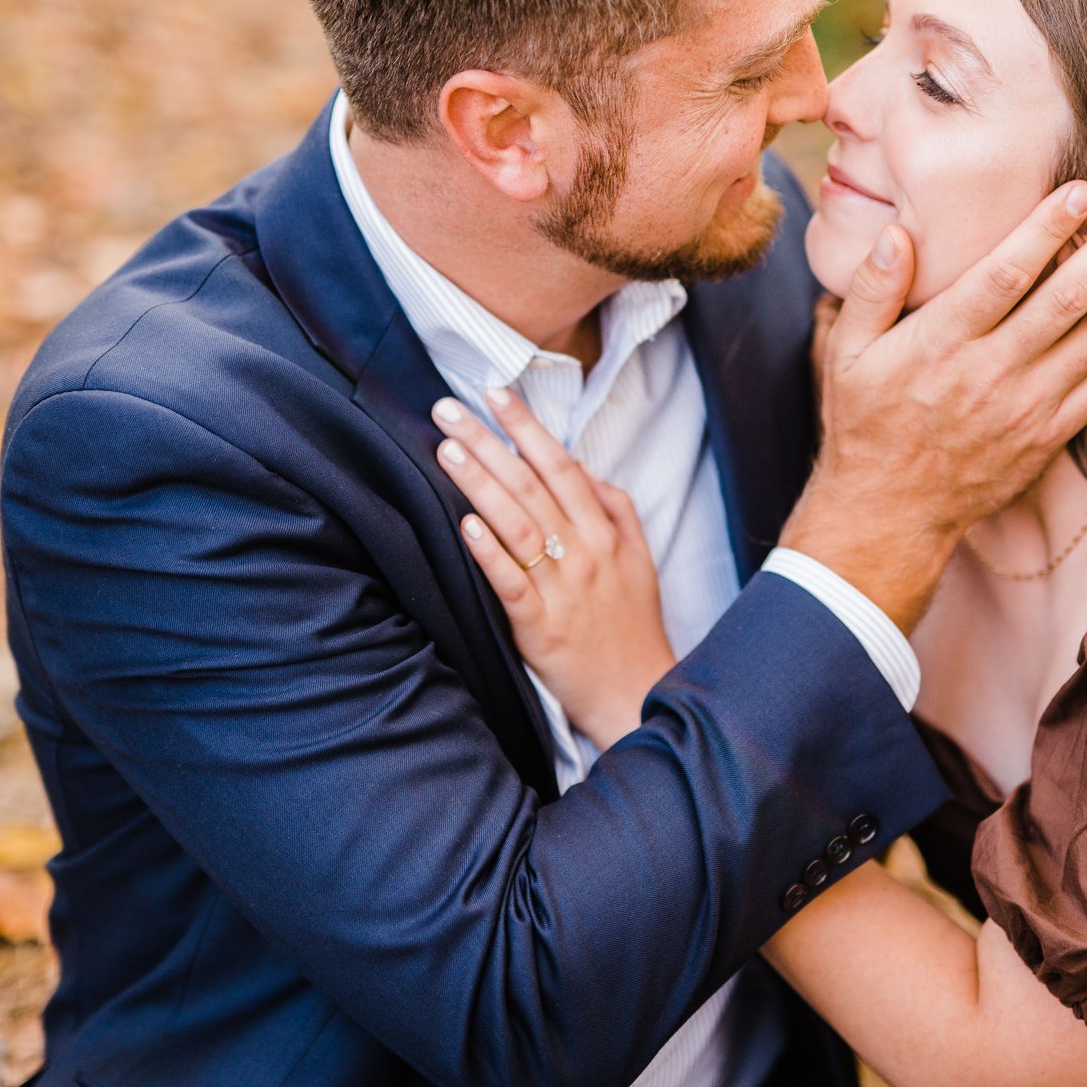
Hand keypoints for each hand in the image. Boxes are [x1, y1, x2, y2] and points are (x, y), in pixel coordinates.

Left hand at [432, 389, 673, 745]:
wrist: (639, 694)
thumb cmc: (633, 625)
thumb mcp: (638, 558)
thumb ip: (614, 508)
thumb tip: (581, 467)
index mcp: (603, 532)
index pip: (560, 465)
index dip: (526, 426)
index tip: (494, 392)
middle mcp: (583, 553)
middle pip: (530, 485)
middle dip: (488, 442)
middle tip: (448, 408)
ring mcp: (562, 589)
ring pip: (517, 525)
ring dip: (480, 484)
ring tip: (446, 451)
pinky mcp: (541, 626)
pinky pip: (511, 583)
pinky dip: (489, 553)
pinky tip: (465, 525)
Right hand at [783, 181, 1086, 629]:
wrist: (890, 512)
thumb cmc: (866, 422)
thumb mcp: (845, 353)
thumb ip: (871, 289)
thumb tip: (898, 234)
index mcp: (941, 343)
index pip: (1004, 276)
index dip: (1047, 230)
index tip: (1084, 189)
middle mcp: (991, 372)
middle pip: (1069, 300)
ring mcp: (1028, 407)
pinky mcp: (1051, 434)